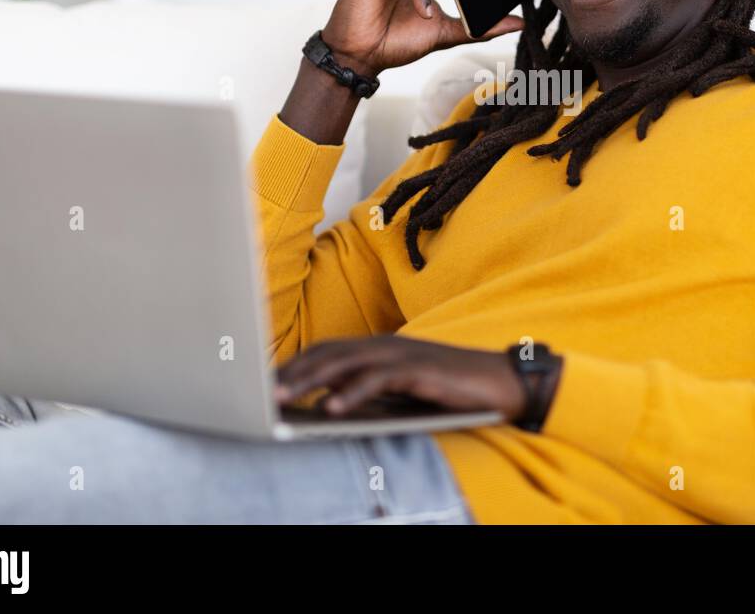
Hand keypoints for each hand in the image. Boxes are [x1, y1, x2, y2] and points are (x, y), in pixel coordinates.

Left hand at [274, 335, 530, 421]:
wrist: (497, 382)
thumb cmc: (448, 390)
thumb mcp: (400, 391)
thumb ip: (367, 391)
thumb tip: (327, 403)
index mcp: (378, 348)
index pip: (326, 351)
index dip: (294, 364)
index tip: (263, 380)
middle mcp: (384, 345)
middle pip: (327, 354)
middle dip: (291, 371)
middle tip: (256, 389)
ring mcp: (400, 355)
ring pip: (344, 364)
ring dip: (309, 381)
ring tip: (280, 398)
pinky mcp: (417, 370)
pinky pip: (377, 380)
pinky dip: (352, 393)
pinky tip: (332, 409)